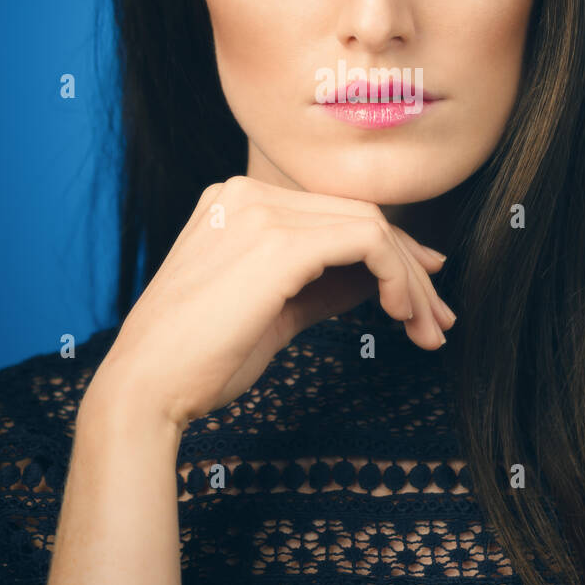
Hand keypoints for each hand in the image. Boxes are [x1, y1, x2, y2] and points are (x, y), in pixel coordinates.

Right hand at [87, 176, 455, 431]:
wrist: (145, 391)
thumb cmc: (199, 360)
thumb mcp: (272, 310)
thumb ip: (323, 283)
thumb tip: (383, 280)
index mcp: (236, 202)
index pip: (334, 215)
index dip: (391, 251)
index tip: (421, 293)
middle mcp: (246, 194)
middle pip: (358, 216)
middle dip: (410, 269)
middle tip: (438, 320)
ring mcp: (261, 211)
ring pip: (371, 226)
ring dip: (410, 280)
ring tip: (427, 329)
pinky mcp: (279, 242)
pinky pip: (367, 242)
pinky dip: (397, 277)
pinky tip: (400, 315)